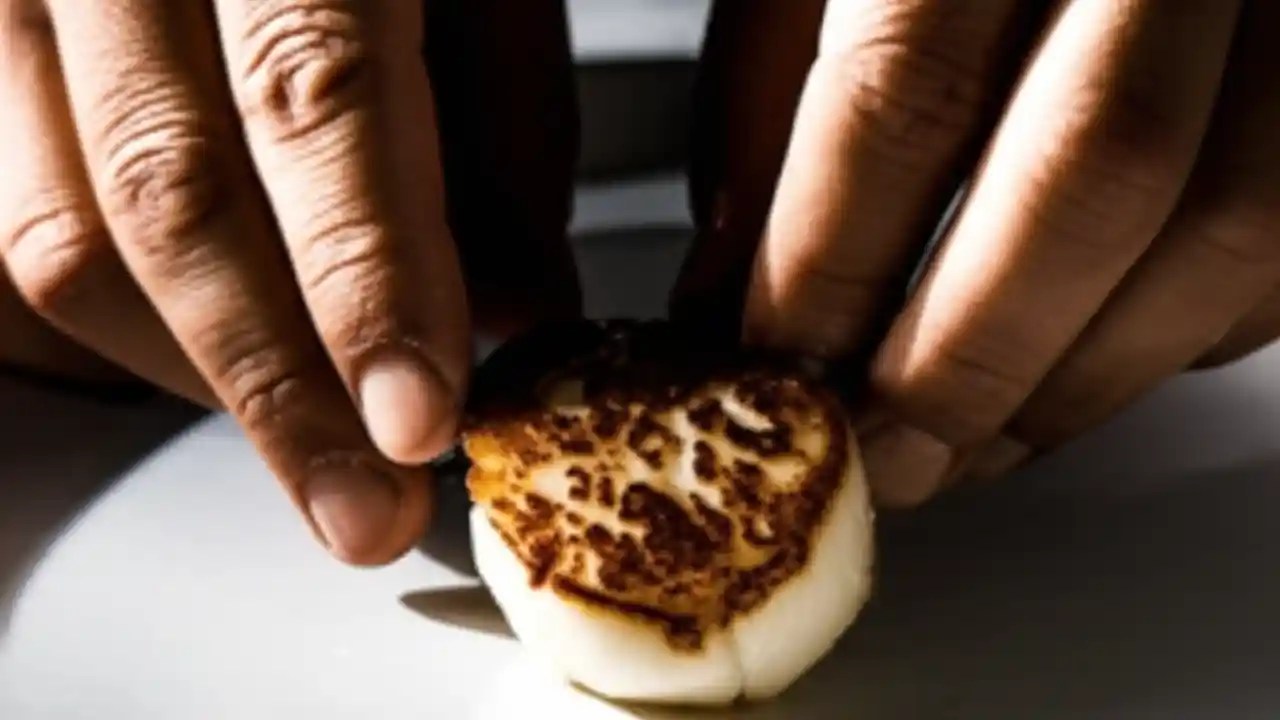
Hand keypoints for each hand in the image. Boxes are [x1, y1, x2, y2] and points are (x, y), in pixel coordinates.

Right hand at [0, 0, 578, 563]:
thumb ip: (503, 129)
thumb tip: (510, 320)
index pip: (313, 95)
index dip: (366, 281)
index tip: (422, 423)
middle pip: (163, 195)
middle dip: (274, 389)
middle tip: (363, 510)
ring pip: (62, 231)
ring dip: (198, 375)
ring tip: (308, 452)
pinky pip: (17, 208)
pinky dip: (133, 314)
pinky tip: (222, 361)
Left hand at [676, 0, 1279, 504]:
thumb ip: (764, 101)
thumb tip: (730, 297)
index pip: (904, 93)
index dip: (828, 267)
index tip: (775, 374)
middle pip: (1093, 173)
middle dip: (969, 359)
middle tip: (883, 457)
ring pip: (1227, 223)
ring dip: (1082, 378)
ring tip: (970, 447)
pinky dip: (1179, 337)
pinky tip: (1079, 372)